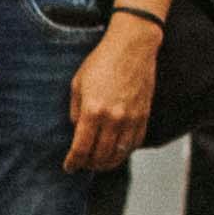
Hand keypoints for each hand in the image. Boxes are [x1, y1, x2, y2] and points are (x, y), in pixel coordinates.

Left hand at [64, 10, 161, 174]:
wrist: (133, 48)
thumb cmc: (101, 62)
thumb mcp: (77, 85)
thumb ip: (76, 112)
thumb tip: (78, 132)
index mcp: (93, 110)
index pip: (81, 148)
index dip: (73, 162)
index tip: (69, 167)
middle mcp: (114, 118)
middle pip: (101, 155)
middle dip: (88, 165)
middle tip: (82, 165)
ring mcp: (132, 118)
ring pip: (120, 153)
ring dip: (107, 163)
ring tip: (98, 163)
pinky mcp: (144, 115)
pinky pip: (135, 143)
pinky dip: (125, 152)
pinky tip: (116, 151)